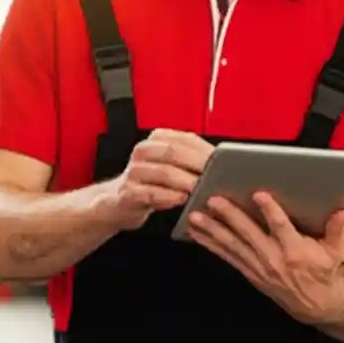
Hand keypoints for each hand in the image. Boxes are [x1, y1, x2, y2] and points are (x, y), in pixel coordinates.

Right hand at [98, 129, 213, 230]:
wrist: (119, 203)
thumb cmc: (153, 184)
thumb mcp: (171, 167)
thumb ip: (192, 161)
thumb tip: (223, 165)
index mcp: (157, 139)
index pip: (185, 139)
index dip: (205, 150)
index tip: (224, 162)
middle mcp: (143, 151)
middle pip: (173, 152)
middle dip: (197, 164)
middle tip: (216, 176)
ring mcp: (133, 172)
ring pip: (163, 172)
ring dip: (185, 181)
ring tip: (201, 189)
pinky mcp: (127, 193)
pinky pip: (150, 193)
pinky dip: (168, 197)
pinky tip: (181, 200)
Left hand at [187, 190, 343, 325]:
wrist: (315, 304)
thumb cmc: (325, 271)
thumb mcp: (336, 250)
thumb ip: (338, 228)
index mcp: (296, 250)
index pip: (281, 227)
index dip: (270, 211)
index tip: (259, 195)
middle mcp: (274, 258)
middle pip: (248, 234)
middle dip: (230, 216)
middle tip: (214, 200)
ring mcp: (259, 266)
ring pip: (232, 245)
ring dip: (213, 230)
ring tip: (196, 216)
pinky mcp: (249, 271)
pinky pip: (227, 256)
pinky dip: (210, 244)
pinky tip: (197, 233)